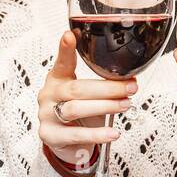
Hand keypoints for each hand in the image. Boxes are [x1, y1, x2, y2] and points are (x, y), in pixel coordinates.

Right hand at [38, 30, 135, 165]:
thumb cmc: (79, 113)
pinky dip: (96, 134)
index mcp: (58, 79)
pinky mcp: (50, 135)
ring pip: (75, 109)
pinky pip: (75, 135)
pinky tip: (112, 133)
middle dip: (108, 88)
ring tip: (125, 105)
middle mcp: (49, 95)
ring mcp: (46, 115)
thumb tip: (130, 78)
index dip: (65, 49)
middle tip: (130, 88)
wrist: (66, 141)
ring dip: (105, 107)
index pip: (62, 62)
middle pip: (77, 89)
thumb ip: (102, 84)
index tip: (70, 35)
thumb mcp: (88, 94)